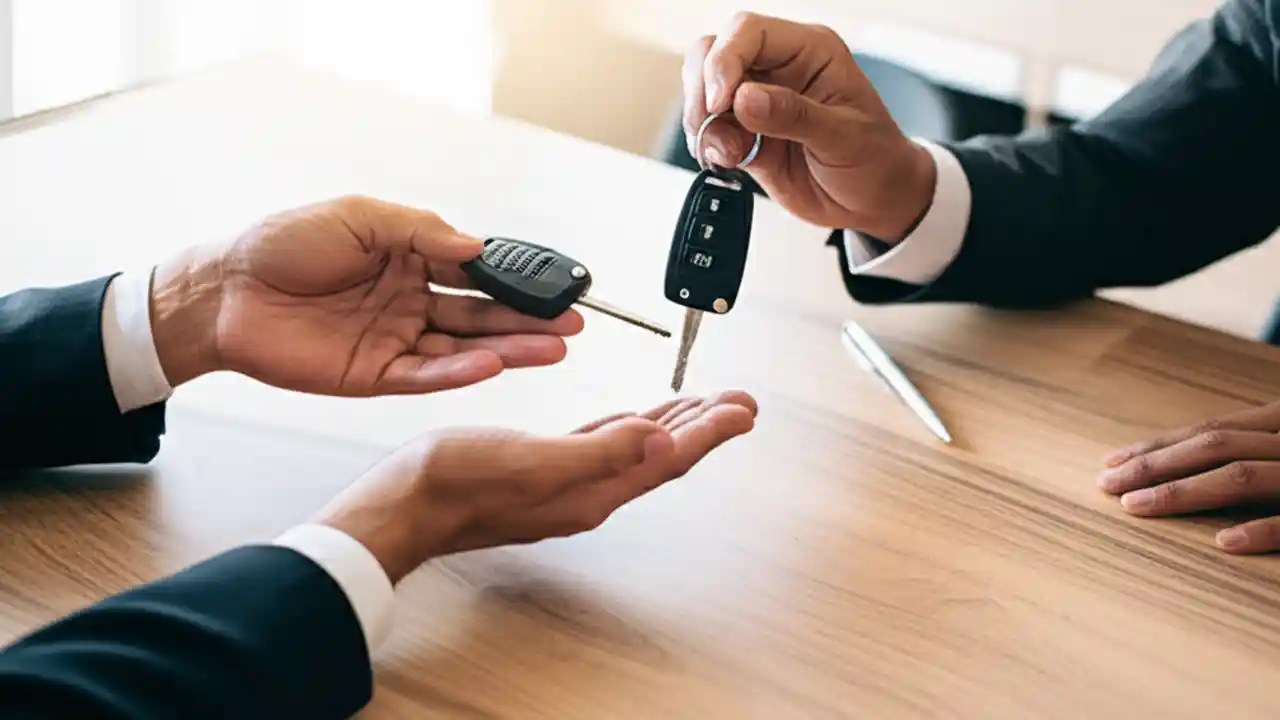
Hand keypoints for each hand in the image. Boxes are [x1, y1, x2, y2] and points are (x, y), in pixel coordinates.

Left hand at [148, 195, 581, 393]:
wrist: (224, 291)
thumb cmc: (282, 245)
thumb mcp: (357, 216)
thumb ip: (420, 230)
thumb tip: (475, 247)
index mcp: (410, 258)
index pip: (477, 271)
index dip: (516, 279)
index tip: (555, 285)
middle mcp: (412, 301)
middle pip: (482, 315)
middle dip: (528, 321)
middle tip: (571, 325)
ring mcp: (396, 340)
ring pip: (464, 349)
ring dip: (509, 350)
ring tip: (552, 350)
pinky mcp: (375, 375)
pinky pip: (426, 375)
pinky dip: (460, 373)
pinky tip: (494, 365)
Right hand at [312, 392, 757, 582]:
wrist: (403, 508)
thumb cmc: (457, 485)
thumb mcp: (534, 461)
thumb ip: (601, 452)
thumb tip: (662, 440)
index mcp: (594, 489)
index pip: (669, 457)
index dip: (711, 432)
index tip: (744, 409)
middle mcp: (588, 490)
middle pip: (662, 454)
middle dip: (704, 427)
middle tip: (737, 404)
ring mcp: (566, 483)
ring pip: (636, 449)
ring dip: (672, 426)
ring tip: (702, 407)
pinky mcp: (542, 471)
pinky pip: (603, 446)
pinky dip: (628, 428)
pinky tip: (631, 420)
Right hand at [683, 12, 935, 239]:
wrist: (874, 201)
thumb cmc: (875, 159)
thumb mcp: (844, 136)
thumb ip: (794, 115)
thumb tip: (745, 99)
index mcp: (810, 51)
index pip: (749, 32)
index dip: (725, 61)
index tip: (722, 102)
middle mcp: (778, 69)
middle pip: (713, 51)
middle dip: (703, 89)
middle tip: (712, 124)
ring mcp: (757, 100)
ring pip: (702, 89)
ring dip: (702, 122)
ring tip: (729, 152)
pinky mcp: (744, 132)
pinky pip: (708, 128)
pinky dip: (706, 145)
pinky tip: (728, 160)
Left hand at [1099, 400, 1279, 553]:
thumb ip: (1254, 449)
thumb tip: (1191, 463)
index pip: (1211, 433)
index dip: (1159, 447)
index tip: (1112, 462)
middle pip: (1214, 448)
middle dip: (1154, 465)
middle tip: (1105, 484)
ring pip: (1242, 476)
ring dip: (1184, 491)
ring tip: (1136, 505)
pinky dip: (1259, 529)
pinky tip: (1224, 541)